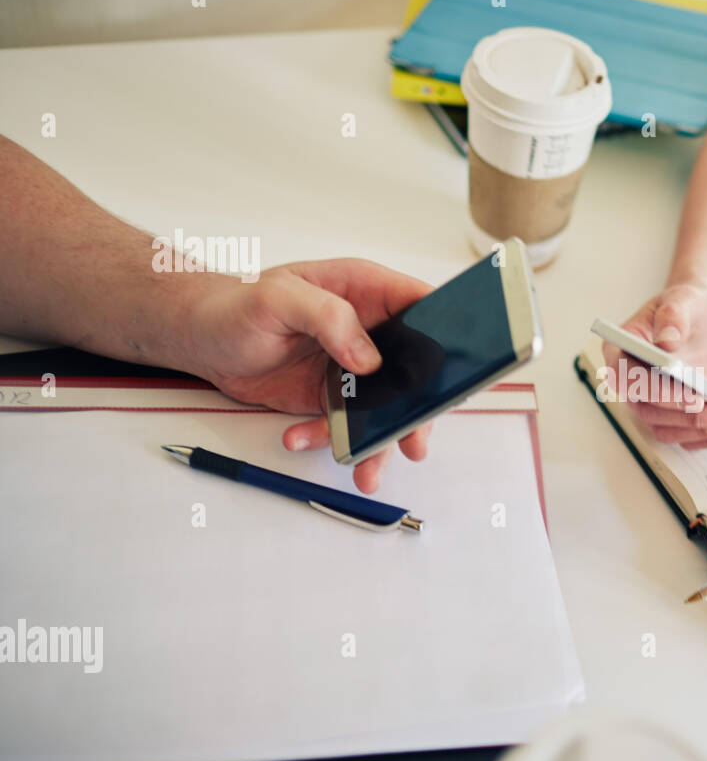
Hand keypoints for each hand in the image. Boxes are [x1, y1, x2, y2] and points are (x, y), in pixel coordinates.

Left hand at [186, 259, 434, 492]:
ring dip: (379, 441)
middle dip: (417, 409)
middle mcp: (368, 330)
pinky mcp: (332, 397)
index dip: (445, 335)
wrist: (201, 339)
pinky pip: (346, 426)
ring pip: (386, 408)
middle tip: (413, 440)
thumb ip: (330, 318)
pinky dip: (329, 440)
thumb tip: (371, 358)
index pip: (423, 306)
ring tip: (368, 469)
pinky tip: (299, 437)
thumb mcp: (279, 299)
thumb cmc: (235, 304)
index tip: (451, 371)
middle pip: (415, 370)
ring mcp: (353, 367)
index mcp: (366, 291)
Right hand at [602, 281, 706, 449]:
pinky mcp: (675, 415)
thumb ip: (673, 316)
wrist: (703, 318)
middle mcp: (631, 383)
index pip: (626, 379)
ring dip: (704, 430)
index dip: (654, 392)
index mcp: (621, 352)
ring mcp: (652, 403)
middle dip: (689, 417)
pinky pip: (689, 436)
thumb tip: (666, 341)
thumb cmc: (687, 305)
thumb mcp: (683, 299)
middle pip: (649, 412)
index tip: (690, 396)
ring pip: (669, 430)